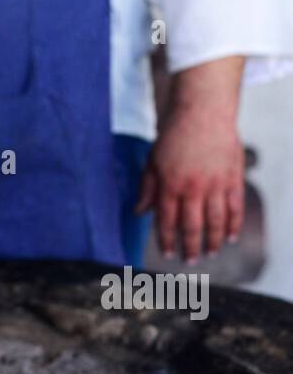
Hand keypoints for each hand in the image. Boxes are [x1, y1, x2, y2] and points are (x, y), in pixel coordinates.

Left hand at [134, 104, 244, 260]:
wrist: (202, 112)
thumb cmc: (174, 135)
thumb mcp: (153, 161)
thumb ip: (147, 188)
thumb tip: (138, 213)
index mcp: (170, 184)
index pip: (166, 220)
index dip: (166, 240)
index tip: (167, 253)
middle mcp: (193, 188)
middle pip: (192, 227)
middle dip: (190, 247)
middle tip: (189, 262)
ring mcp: (215, 184)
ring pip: (216, 222)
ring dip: (212, 241)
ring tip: (209, 253)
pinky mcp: (233, 178)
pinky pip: (235, 208)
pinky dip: (234, 225)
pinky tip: (230, 237)